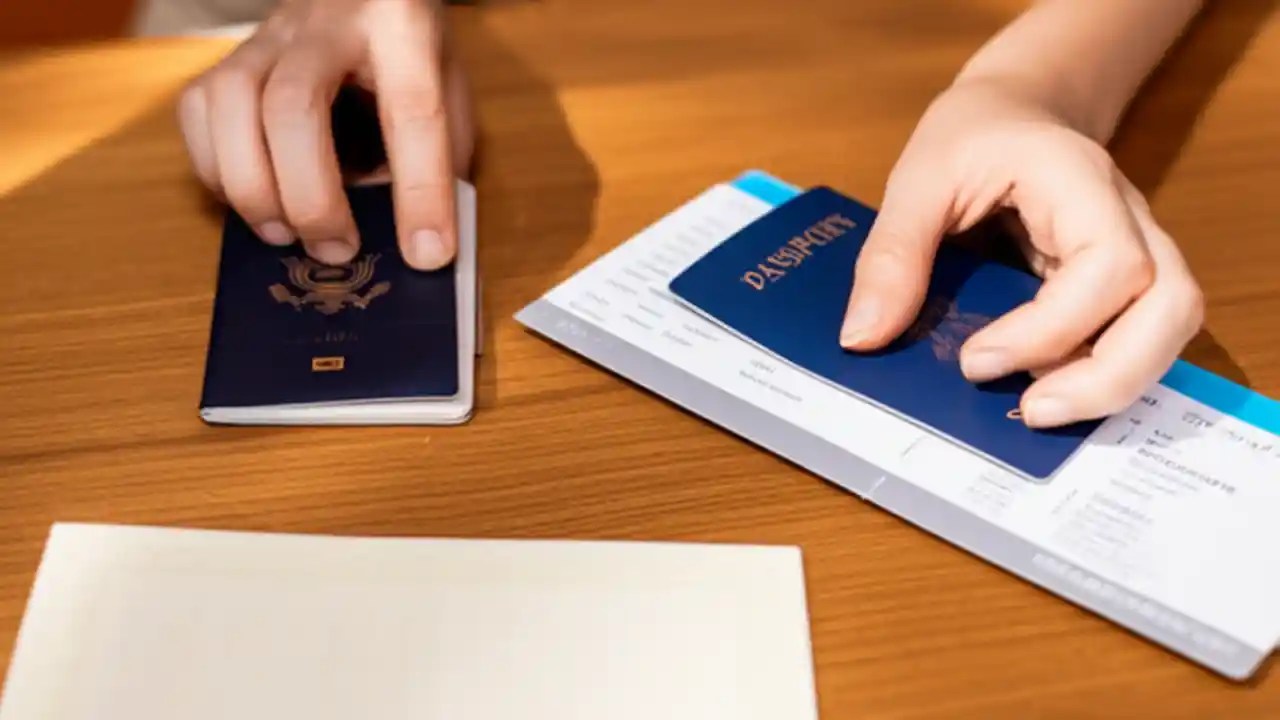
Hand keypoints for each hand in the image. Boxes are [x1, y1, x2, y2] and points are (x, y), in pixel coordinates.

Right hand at [178, 0, 473, 268]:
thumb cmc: (409, 50)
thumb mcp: (448, 91)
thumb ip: (437, 155)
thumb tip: (414, 244)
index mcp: (402, 26)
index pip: (412, 111)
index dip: (420, 192)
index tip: (426, 254)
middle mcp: (329, 21)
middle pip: (294, 106)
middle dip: (310, 197)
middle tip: (336, 250)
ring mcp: (271, 34)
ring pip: (231, 102)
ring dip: (252, 187)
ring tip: (284, 234)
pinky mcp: (232, 53)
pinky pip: (198, 109)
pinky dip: (215, 169)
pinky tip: (249, 199)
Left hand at [840, 79, 1203, 427]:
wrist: (1017, 110)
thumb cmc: (973, 134)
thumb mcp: (918, 178)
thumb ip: (892, 255)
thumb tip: (862, 338)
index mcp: (1082, 182)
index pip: (1110, 265)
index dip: (1051, 328)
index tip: (974, 361)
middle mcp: (1129, 220)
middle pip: (1173, 306)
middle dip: (1111, 376)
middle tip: (1031, 412)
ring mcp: (1138, 253)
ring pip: (1171, 327)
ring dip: (1116, 383)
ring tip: (1038, 412)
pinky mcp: (1122, 286)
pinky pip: (1137, 337)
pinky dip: (1102, 374)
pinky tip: (1044, 391)